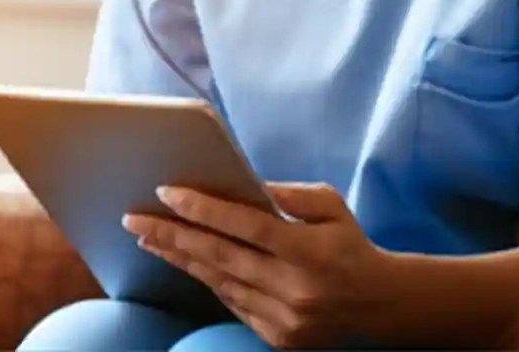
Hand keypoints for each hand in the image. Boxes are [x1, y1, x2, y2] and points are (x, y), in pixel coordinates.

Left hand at [123, 183, 394, 349]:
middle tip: (135, 219)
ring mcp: (286, 319)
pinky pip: (232, 303)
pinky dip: (207, 280)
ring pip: (219, 283)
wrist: (383, 306)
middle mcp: (295, 288)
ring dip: (180, 258)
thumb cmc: (349, 244)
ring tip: (148, 239)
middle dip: (172, 235)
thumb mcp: (330, 206)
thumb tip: (238, 182)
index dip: (203, 209)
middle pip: (220, 257)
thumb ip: (286, 193)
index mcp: (309, 250)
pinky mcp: (279, 338)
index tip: (166, 192)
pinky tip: (184, 261)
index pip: (245, 226)